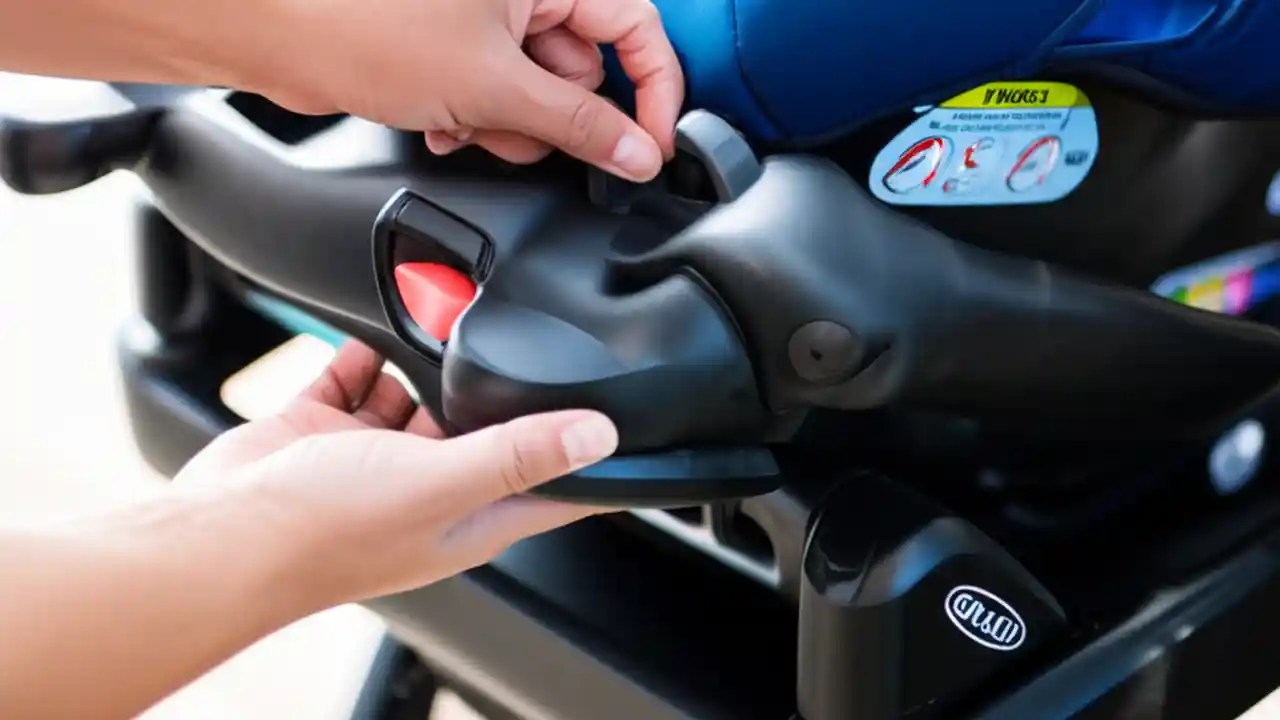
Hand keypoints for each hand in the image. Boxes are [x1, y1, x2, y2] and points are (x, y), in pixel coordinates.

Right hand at [176, 341, 618, 605]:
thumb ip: (519, 453)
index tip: (618, 422)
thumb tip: (598, 437)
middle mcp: (424, 488)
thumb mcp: (443, 482)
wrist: (220, 534)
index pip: (548, 489)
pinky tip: (371, 336)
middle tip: (512, 336)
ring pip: (415, 398)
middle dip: (492, 389)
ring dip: (423, 365)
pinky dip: (363, 358)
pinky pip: (354, 382)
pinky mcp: (322, 434)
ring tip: (437, 322)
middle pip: (480, 430)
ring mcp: (371, 461)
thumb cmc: (326, 531)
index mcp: (468, 516)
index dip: (584, 460)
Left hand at [262, 0, 683, 181]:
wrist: (276, 30)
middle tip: (517, 130)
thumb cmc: (364, 24)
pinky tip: (442, 122)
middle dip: (553, 117)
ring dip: (508, 124)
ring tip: (464, 121)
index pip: (637, 30)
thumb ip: (579, 124)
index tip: (648, 149)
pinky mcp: (454, 42)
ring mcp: (486, 14)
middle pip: (584, 68)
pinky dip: (478, 116)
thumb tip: (637, 150)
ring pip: (536, 89)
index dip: (653, 94)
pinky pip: (496, 91)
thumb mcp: (495, 86)